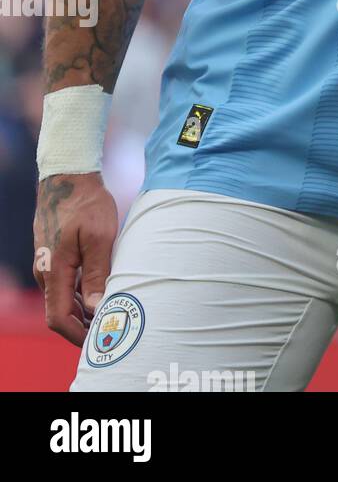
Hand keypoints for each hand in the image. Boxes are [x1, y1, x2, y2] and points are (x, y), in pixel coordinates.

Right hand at [33, 173, 117, 345]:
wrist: (68, 177)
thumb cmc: (86, 203)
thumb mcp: (99, 237)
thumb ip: (97, 273)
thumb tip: (95, 307)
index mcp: (54, 271)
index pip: (58, 317)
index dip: (77, 334)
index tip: (98, 342)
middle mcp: (46, 271)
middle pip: (60, 311)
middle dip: (82, 326)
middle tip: (110, 331)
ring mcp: (48, 263)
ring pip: (62, 298)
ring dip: (82, 310)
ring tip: (109, 314)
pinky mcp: (54, 255)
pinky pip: (64, 283)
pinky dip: (79, 294)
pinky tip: (99, 293)